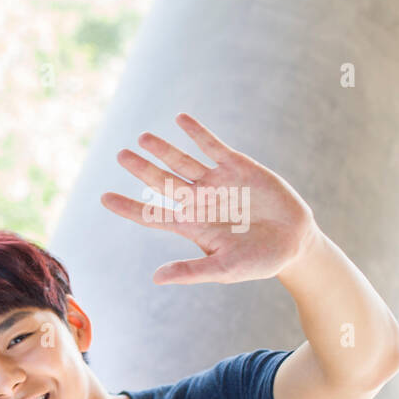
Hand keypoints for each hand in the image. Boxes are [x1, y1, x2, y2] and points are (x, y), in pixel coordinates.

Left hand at [100, 112, 318, 284]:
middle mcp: (196, 201)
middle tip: (121, 155)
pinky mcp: (237, 167)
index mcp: (189, 225)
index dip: (127, 207)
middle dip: (142, 169)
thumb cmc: (256, 261)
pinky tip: (181, 119)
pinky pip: (212, 146)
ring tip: (143, 138)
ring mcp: (215, 182)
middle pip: (162, 183)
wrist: (293, 243)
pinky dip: (197, 133)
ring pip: (182, 162)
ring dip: (163, 149)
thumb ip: (191, 271)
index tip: (104, 198)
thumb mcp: (223, 270)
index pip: (151, 214)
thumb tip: (156, 278)